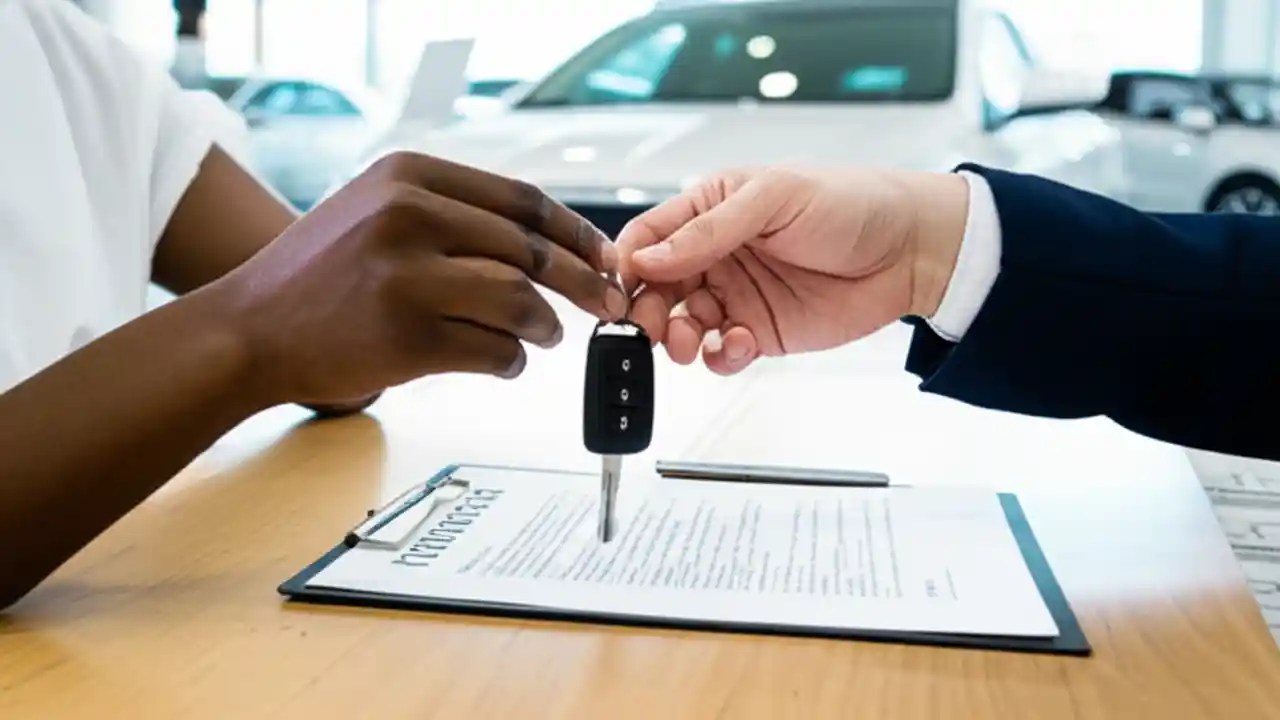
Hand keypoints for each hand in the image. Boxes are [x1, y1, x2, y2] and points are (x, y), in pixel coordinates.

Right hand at [202, 152, 628, 408]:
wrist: (250, 329)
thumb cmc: (320, 275)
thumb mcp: (376, 209)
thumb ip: (450, 212)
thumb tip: (550, 241)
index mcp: (408, 175)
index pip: (522, 200)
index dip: (576, 232)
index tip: (604, 254)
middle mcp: (407, 214)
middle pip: (532, 250)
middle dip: (582, 282)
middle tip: (605, 302)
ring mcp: (406, 277)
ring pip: (520, 301)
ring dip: (545, 326)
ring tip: (544, 337)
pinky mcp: (406, 336)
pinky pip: (493, 350)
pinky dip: (511, 360)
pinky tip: (506, 361)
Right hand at [616, 166, 968, 373]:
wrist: (911, 249)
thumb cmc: (851, 203)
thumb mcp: (774, 198)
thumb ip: (708, 229)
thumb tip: (649, 257)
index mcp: (710, 209)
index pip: (649, 238)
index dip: (629, 264)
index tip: (623, 288)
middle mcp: (716, 254)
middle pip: (656, 289)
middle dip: (647, 311)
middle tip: (651, 327)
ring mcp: (736, 295)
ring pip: (682, 326)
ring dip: (676, 339)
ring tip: (689, 344)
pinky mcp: (761, 331)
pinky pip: (720, 352)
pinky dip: (718, 357)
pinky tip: (738, 346)